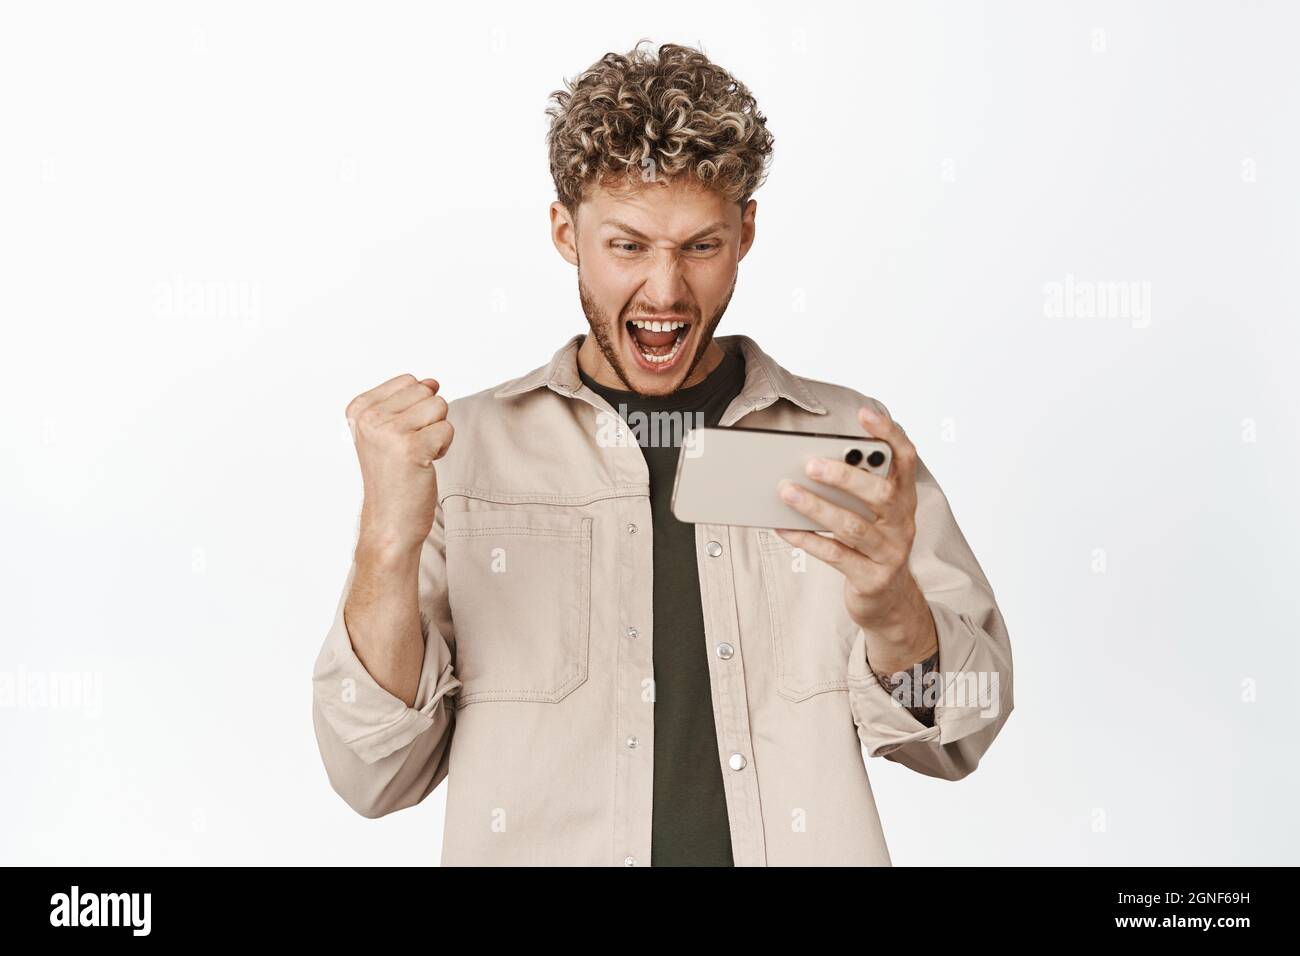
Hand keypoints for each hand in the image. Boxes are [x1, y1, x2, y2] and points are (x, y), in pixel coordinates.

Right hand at [345, 373, 453, 556]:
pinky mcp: (411, 447)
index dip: (416, 408)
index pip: (409, 381)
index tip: (400, 436)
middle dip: (429, 418)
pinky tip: (424, 464)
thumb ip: (406, 400)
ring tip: (417, 455)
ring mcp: (388, 431)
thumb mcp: (388, 431)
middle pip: (426, 391)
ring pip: (439, 407)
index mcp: (358, 408)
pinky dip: (443, 447)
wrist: (389, 521)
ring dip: (437, 432)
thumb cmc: (392, 476)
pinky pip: (447, 429)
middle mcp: (368, 417)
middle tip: (411, 447)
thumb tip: (432, 381)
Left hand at [774, 404, 935, 672]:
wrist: (891, 602)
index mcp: (905, 499)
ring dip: (816, 507)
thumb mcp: (874, 515)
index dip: (889, 435)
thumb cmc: (873, 546)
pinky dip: (806, 539)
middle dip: (845, 476)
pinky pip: (835, 555)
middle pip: (880, 494)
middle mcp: (903, 523)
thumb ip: (855, 490)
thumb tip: (810, 462)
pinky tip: (783, 527)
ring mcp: (890, 553)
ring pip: (852, 526)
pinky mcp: (872, 579)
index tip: (866, 413)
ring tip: (785, 492)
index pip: (906, 459)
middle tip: (810, 463)